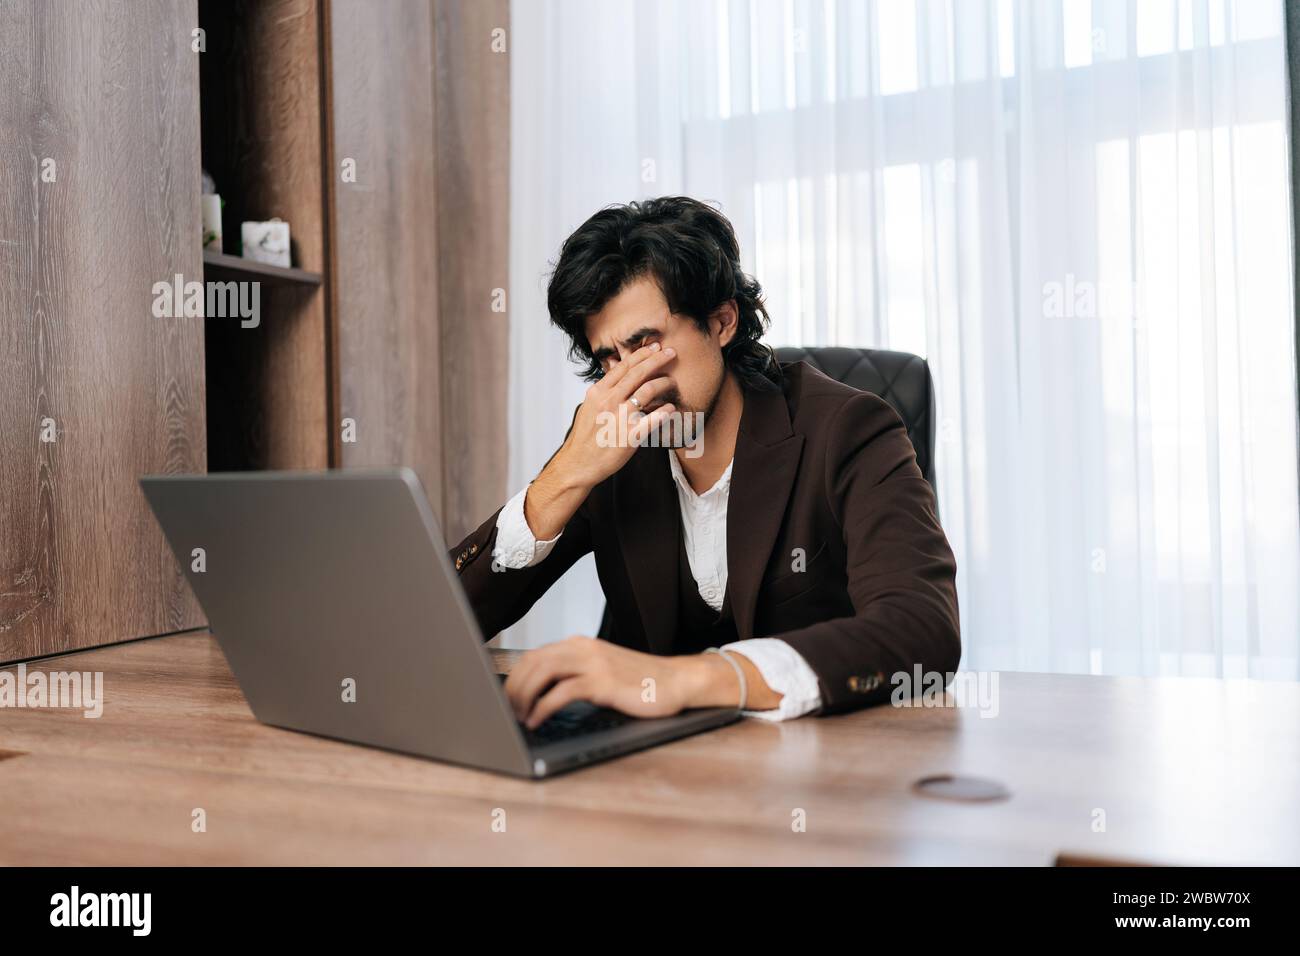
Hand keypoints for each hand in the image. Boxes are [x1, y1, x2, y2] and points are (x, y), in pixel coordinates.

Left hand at [504, 636, 716, 727]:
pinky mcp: (603, 683)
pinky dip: (543, 708)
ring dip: (524, 697)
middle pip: (532, 662)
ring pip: (542, 673)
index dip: (515, 677)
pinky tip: (538, 720)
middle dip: (514, 688)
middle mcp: (583, 649)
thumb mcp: (602, 671)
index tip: (506, 697)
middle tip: (507, 710)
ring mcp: (593, 664)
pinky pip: (562, 693)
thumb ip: (576, 673)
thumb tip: (542, 691)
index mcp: (580, 645)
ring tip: (519, 717)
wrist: (676, 681)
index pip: (534, 655)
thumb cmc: (639, 682)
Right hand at [554, 341, 678, 487]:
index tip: (654, 348)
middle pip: (638, 373)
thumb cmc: (585, 438)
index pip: (623, 367)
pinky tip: (672, 408)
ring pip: (647, 390)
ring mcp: (620, 417)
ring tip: (672, 382)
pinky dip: (666, 411)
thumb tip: (617, 378)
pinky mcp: (630, 436)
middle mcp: (609, 401)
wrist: (578, 464)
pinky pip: (654, 418)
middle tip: (671, 353)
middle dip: (657, 360)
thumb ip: (604, 392)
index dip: (641, 355)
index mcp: (598, 392)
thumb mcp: (589, 407)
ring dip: (663, 383)